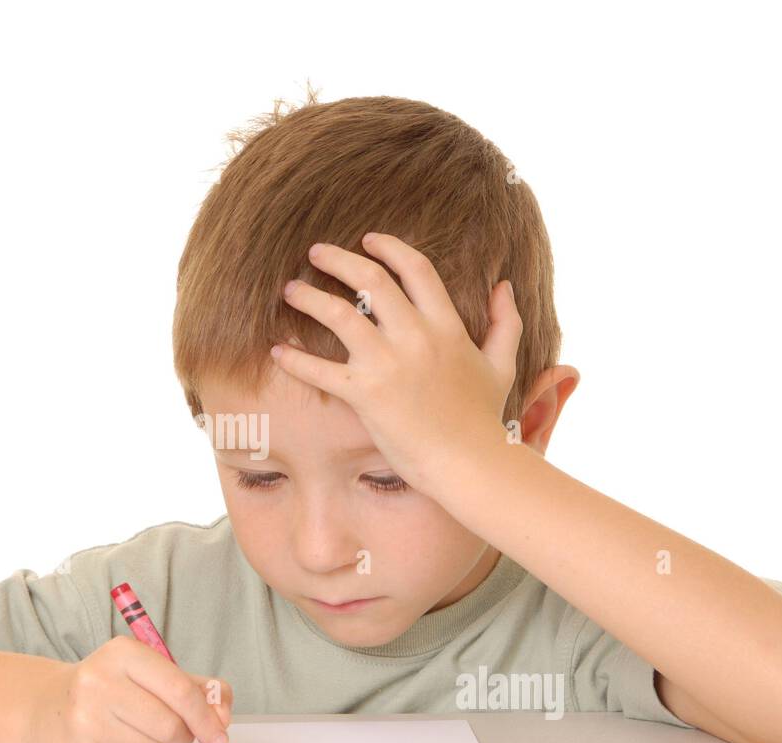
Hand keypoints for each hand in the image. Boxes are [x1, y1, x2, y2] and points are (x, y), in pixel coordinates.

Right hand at [28, 635, 233, 742]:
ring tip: (136, 733)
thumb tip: (223, 716)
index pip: (179, 690)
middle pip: (170, 726)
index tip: (219, 735)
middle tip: (171, 730)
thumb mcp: (152, 672)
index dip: (207, 718)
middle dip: (182, 735)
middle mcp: (98, 682)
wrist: (48, 706)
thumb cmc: (112, 687)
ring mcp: (85, 720)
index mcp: (123, 653)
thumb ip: (197, 688)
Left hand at [271, 233, 522, 497]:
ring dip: (309, 297)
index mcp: (446, 326)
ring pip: (339, 314)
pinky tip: (276, 350)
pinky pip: (320, 370)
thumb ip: (505, 322)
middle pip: (370, 280)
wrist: (470, 463)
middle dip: (338, 259)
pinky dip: (294, 359)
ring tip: (290, 290)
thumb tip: (505, 286)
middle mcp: (416, 337)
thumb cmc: (483, 419)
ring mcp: (389, 364)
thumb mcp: (502, 365)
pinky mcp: (366, 395)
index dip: (389, 248)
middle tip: (315, 252)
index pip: (416, 269)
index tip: (367, 239)